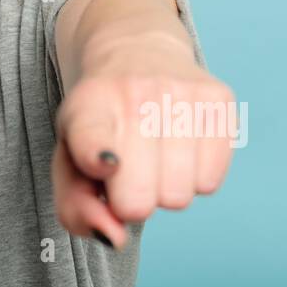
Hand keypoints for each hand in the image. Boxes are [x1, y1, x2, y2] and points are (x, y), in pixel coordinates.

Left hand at [51, 37, 236, 248]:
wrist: (134, 49)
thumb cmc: (99, 122)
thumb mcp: (68, 159)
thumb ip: (76, 208)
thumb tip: (114, 237)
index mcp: (86, 106)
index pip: (93, 141)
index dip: (98, 159)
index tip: (106, 163)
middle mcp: (134, 93)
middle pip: (139, 201)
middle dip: (130, 198)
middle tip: (126, 169)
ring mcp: (180, 91)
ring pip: (179, 196)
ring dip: (164, 188)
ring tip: (152, 155)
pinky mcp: (218, 98)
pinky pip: (210, 182)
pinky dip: (194, 176)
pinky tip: (179, 147)